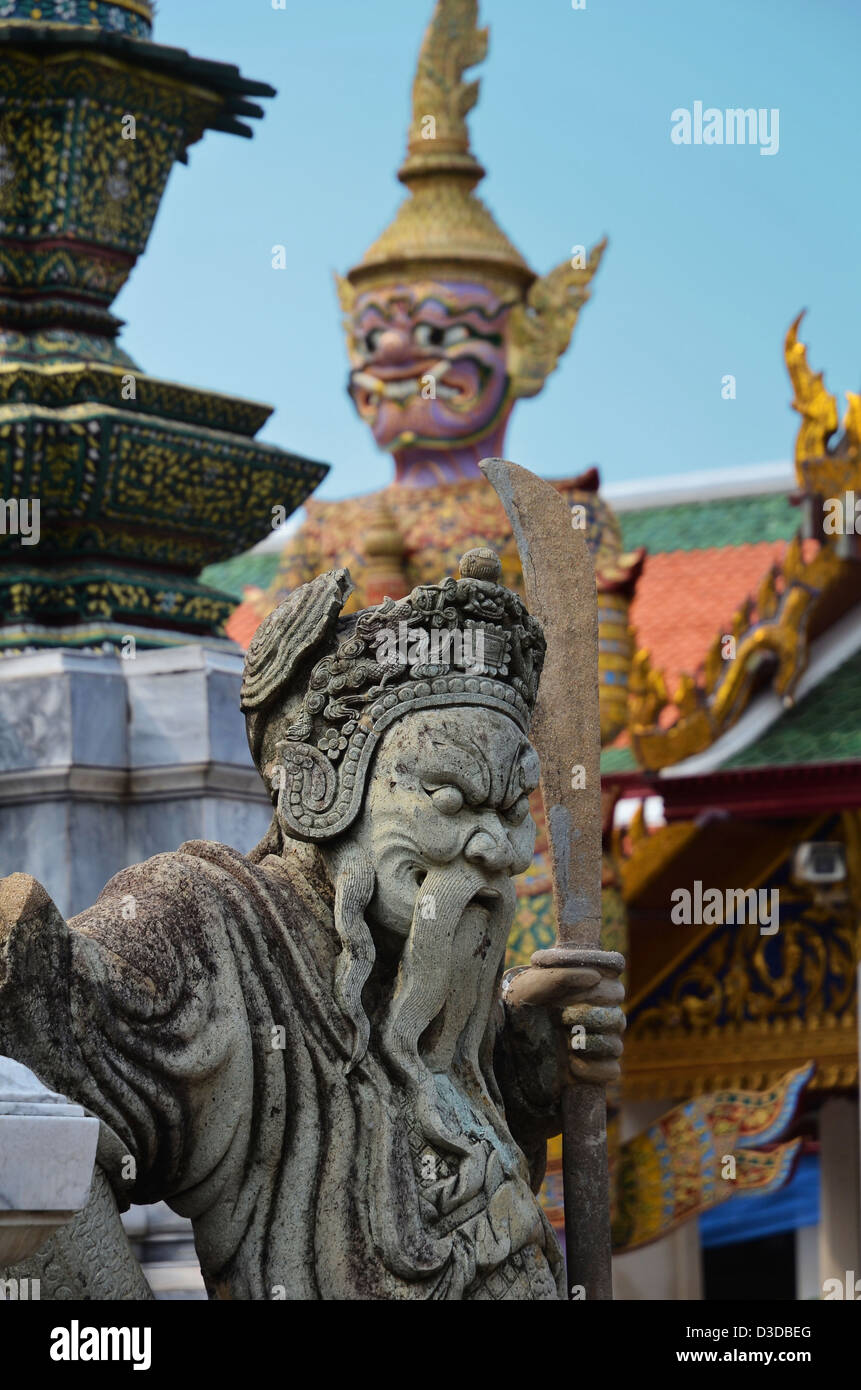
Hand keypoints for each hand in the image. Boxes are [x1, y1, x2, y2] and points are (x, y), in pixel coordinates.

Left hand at [503, 955, 624, 1084]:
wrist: (502, 1055)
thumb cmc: (515, 1015)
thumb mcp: (528, 989)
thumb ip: (558, 976)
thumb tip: (595, 977)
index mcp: (583, 986)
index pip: (614, 969)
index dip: (604, 973)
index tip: (584, 979)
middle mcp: (595, 1011)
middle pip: (618, 1010)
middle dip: (590, 1012)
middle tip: (561, 1016)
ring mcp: (596, 1043)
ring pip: (616, 1041)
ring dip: (591, 1041)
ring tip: (567, 1043)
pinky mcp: (594, 1072)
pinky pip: (611, 1071)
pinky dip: (593, 1069)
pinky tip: (572, 1066)